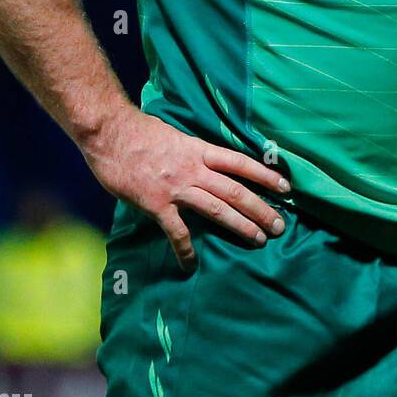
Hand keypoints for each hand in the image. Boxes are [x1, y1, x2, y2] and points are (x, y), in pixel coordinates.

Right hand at [82, 107, 290, 270]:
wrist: (110, 132)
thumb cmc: (139, 131)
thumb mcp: (175, 135)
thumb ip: (191, 153)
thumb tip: (204, 165)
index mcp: (199, 150)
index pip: (241, 163)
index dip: (265, 175)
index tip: (286, 187)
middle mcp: (194, 169)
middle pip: (236, 190)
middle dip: (261, 208)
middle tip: (279, 225)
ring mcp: (176, 187)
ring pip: (217, 209)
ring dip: (240, 226)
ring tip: (258, 239)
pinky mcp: (156, 204)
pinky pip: (177, 231)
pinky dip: (185, 249)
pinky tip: (191, 264)